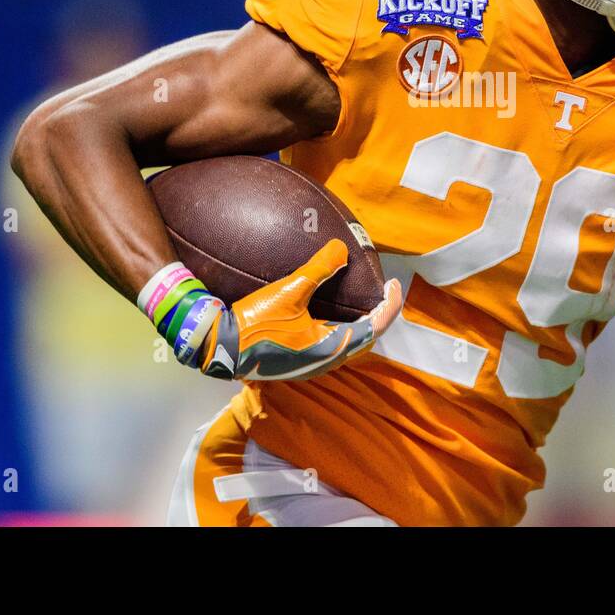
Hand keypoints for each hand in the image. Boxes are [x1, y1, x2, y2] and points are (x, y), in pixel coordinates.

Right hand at [197, 239, 403, 380]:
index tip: (393, 283)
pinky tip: (331, 311)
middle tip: (382, 291)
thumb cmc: (255, 322)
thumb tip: (342, 249)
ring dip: (362, 323)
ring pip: (350, 344)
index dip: (390, 304)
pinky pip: (333, 345)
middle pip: (367, 338)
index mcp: (332, 347)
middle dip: (380, 314)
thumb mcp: (289, 290)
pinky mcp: (300, 362)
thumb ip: (318, 268)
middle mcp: (327, 360)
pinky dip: (343, 328)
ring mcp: (313, 364)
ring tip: (363, 299)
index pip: (376, 326)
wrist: (220, 348)